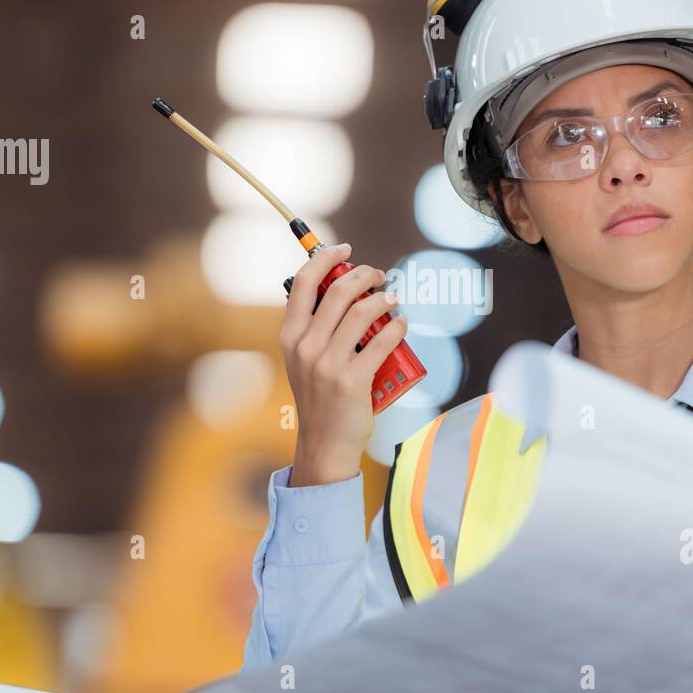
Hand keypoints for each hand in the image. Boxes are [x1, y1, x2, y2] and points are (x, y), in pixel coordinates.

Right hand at [280, 242, 407, 486]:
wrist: (324, 442)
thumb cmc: (319, 397)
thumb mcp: (302, 360)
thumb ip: (315, 329)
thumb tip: (344, 291)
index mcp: (290, 337)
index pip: (302, 283)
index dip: (324, 258)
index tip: (345, 250)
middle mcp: (305, 347)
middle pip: (337, 291)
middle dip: (363, 275)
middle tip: (378, 275)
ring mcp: (327, 364)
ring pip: (362, 312)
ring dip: (383, 299)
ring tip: (393, 298)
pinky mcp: (352, 381)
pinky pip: (382, 342)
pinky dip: (397, 327)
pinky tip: (402, 323)